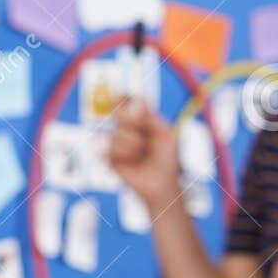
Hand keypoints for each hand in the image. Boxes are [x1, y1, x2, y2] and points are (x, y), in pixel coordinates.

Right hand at [107, 98, 180, 213]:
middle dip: (130, 119)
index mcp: (140, 121)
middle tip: (142, 129)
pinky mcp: (111, 158)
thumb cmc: (167, 159)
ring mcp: (118, 143)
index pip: (127, 103)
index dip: (123, 97)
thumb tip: (138, 99)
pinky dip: (124, 155)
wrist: (163, 183)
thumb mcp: (165, 134)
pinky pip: (110, 149)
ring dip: (132, 144)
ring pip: (116, 133)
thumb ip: (151, 116)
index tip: (122, 95)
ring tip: (142, 152)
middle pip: (118, 113)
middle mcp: (127, 129)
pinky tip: (132, 161)